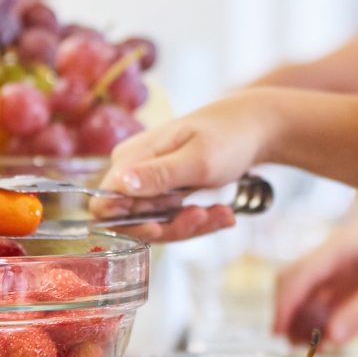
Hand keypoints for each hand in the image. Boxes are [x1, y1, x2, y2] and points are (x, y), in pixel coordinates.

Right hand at [90, 91, 280, 242]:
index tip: (158, 227)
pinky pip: (174, 219)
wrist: (253, 129)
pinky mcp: (166, 194)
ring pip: (158, 224)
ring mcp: (149, 184)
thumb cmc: (227, 136)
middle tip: (206, 216)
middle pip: (134, 221)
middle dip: (173, 226)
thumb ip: (158, 175)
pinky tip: (223, 213)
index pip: (104, 205)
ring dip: (192, 225)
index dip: (127, 223)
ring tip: (223, 213)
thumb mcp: (197, 159)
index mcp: (130, 158)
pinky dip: (200, 221)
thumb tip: (118, 184)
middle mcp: (132, 173)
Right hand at [274, 219, 357, 345]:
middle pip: (298, 282)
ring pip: (313, 295)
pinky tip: (329, 342)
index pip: (300, 273)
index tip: (276, 333)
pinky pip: (332, 304)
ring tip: (308, 349)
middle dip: (290, 312)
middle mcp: (341, 255)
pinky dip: (326, 322)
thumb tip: (331, 338)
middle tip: (289, 346)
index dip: (284, 304)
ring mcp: (350, 270)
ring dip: (306, 320)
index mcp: (343, 244)